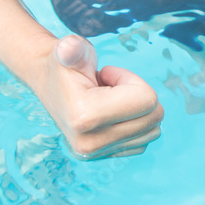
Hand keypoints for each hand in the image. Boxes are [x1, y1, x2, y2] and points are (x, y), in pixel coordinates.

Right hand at [33, 35, 163, 159]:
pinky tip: (112, 113)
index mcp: (84, 117)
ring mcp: (97, 154)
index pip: (147, 100)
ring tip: (110, 100)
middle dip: (137, 94)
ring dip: (137, 110)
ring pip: (153, 130)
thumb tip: (69, 48)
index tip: (106, 76)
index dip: (131, 80)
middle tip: (109, 88)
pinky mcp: (105, 157)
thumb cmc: (66, 62)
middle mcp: (90, 143)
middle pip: (154, 116)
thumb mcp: (70, 49)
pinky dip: (136, 124)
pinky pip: (145, 140)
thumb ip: (72, 48)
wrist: (49, 81)